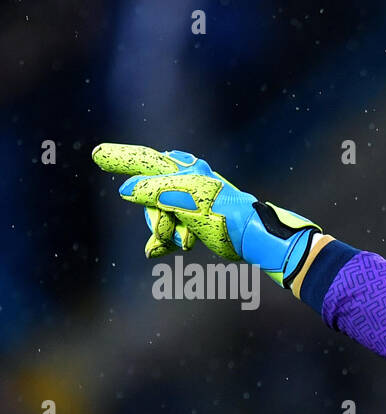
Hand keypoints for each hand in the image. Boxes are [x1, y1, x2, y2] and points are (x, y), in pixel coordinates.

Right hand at [92, 143, 322, 287]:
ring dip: (165, 233)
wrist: (249, 236)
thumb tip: (126, 189)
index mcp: (180, 170)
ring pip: (157, 218)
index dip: (120, 158)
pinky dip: (168, 242)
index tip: (97, 154)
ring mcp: (188, 204)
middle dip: (154, 217)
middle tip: (168, 226)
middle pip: (147, 198)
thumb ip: (152, 190)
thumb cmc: (220, 212)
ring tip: (185, 239)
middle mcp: (182, 183)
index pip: (143, 160)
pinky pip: (168, 233)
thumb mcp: (183, 197)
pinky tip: (173, 248)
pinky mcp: (194, 223)